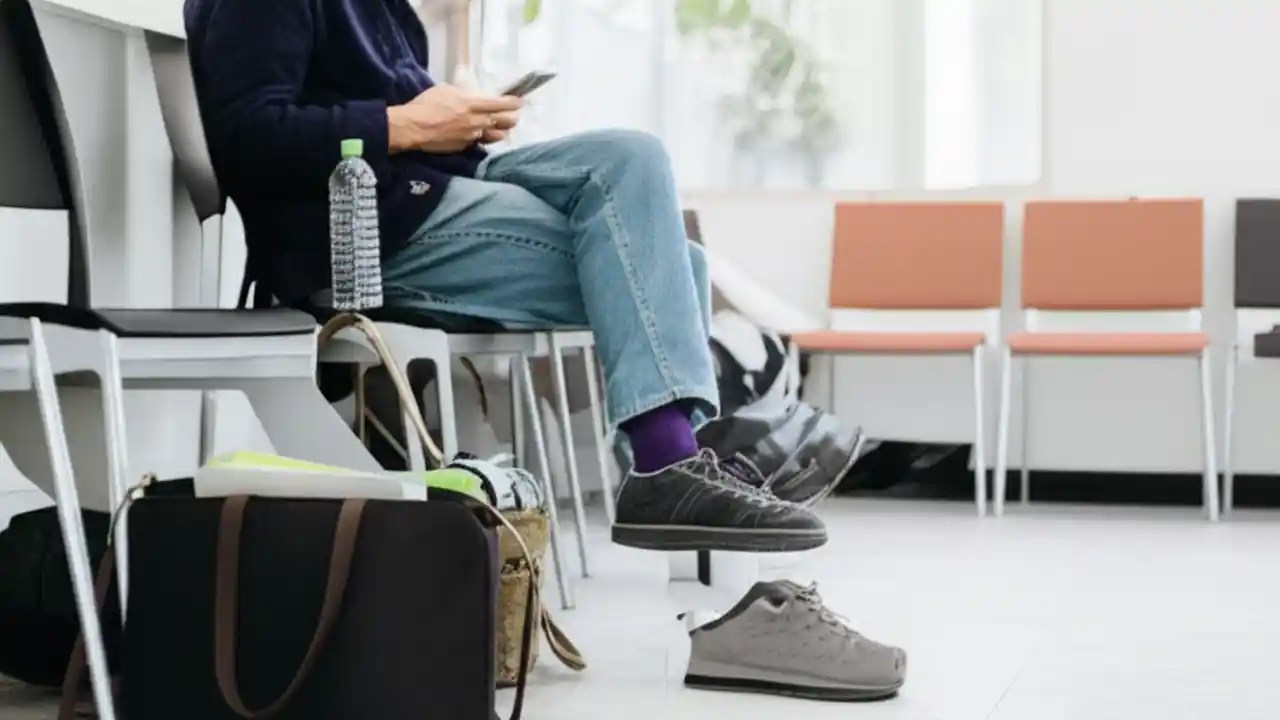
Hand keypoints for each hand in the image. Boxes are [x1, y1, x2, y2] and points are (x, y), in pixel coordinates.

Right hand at [388, 85, 522, 153]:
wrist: (414, 127)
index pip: (500, 104)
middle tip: (513, 116)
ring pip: (495, 135)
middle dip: (511, 118)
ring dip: (500, 131)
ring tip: (500, 128)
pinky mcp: (465, 147)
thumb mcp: (446, 90)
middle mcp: (476, 121)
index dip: (512, 103)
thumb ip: (462, 92)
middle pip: (503, 122)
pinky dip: (483, 138)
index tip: (519, 102)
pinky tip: (481, 135)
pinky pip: (480, 142)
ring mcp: (472, 136)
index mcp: (473, 104)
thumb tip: (470, 92)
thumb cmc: (427, 104)